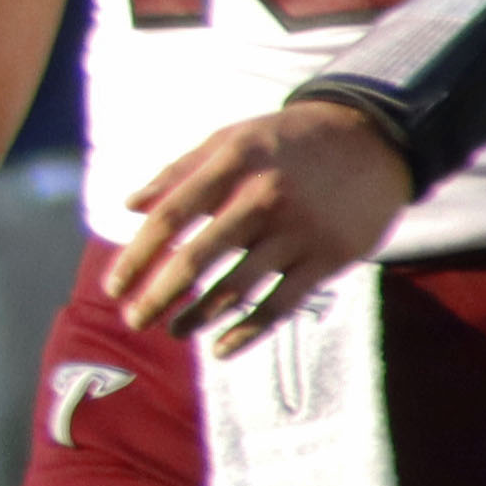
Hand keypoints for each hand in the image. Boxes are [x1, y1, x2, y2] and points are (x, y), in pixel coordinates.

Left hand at [104, 100, 408, 349]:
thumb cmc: (287, 141)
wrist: (373, 138)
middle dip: (158, 295)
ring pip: (236, 287)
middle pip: (196, 258)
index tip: (113, 286)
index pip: (170, 215)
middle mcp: (263, 196)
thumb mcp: (232, 139)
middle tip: (132, 320)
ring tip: (173, 331)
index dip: (137, 255)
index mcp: (232, 163)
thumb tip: (129, 207)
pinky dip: (247, 331)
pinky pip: (280, 304)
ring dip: (197, 316)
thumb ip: (178, 171)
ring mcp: (298, 229)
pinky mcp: (329, 256)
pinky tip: (220, 347)